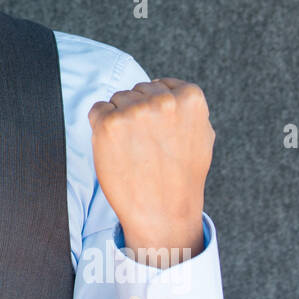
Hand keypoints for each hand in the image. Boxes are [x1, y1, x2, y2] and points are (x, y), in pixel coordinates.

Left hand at [88, 77, 212, 262]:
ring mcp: (135, 111)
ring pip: (117, 99)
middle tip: (145, 145)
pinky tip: (116, 148)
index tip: (158, 131)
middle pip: (137, 90)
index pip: (160, 84)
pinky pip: (97, 109)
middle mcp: (163, 100)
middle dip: (137, 113)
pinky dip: (101, 127)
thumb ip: (187, 109)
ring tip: (134, 149)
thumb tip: (170, 88)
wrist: (162, 213)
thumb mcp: (201, 135)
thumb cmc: (182, 178)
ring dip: (119, 120)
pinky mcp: (109, 124)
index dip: (156, 109)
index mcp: (190, 98)